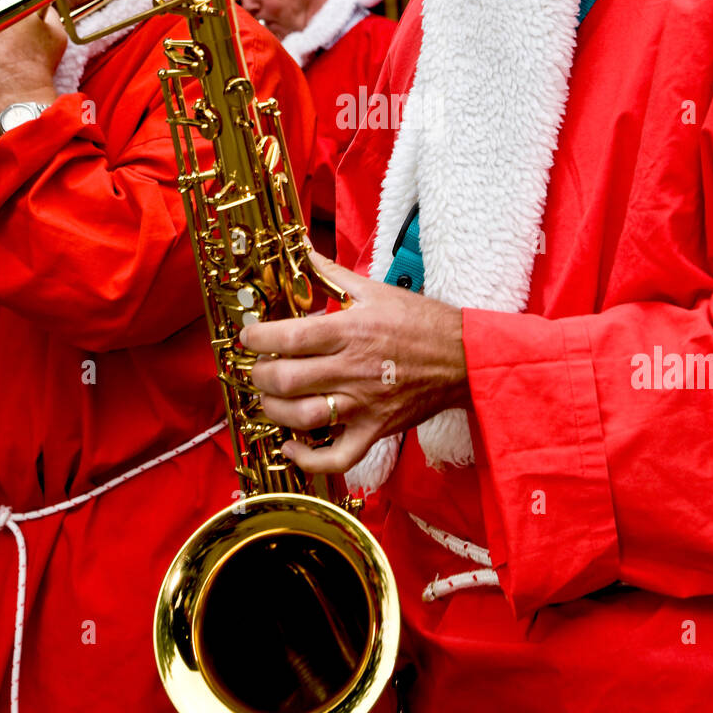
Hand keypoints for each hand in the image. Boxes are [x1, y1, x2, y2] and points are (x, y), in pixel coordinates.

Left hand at [241, 251, 469, 473]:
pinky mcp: (375, 431)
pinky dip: (307, 459)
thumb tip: (301, 253)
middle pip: (284, 380)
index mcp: (349, 331)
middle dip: (259, 375)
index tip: (248, 337)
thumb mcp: (375, 290)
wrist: (464, 357)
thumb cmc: (420, 322)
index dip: (257, 339)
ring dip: (274, 410)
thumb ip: (332, 274)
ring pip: (301, 417)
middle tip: (259, 367)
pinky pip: (336, 458)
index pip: (287, 338)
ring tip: (270, 398)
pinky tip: (291, 446)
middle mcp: (351, 370)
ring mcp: (362, 405)